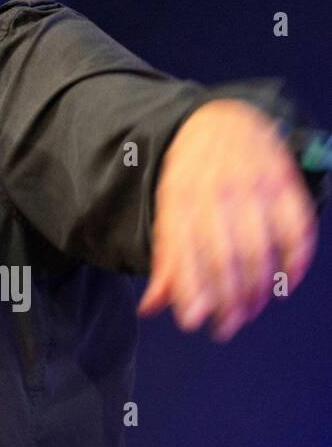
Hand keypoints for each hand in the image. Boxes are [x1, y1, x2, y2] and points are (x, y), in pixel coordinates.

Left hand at [137, 99, 317, 340]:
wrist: (220, 120)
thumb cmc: (191, 175)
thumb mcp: (169, 210)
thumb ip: (166, 260)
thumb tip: (151, 308)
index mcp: (179, 199)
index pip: (186, 252)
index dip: (192, 290)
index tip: (196, 322)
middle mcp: (214, 192)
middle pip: (224, 256)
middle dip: (227, 298)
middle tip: (228, 325)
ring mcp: (251, 185)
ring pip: (259, 247)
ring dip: (258, 286)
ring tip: (252, 308)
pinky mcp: (283, 181)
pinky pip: (296, 226)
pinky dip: (296, 259)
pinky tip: (287, 280)